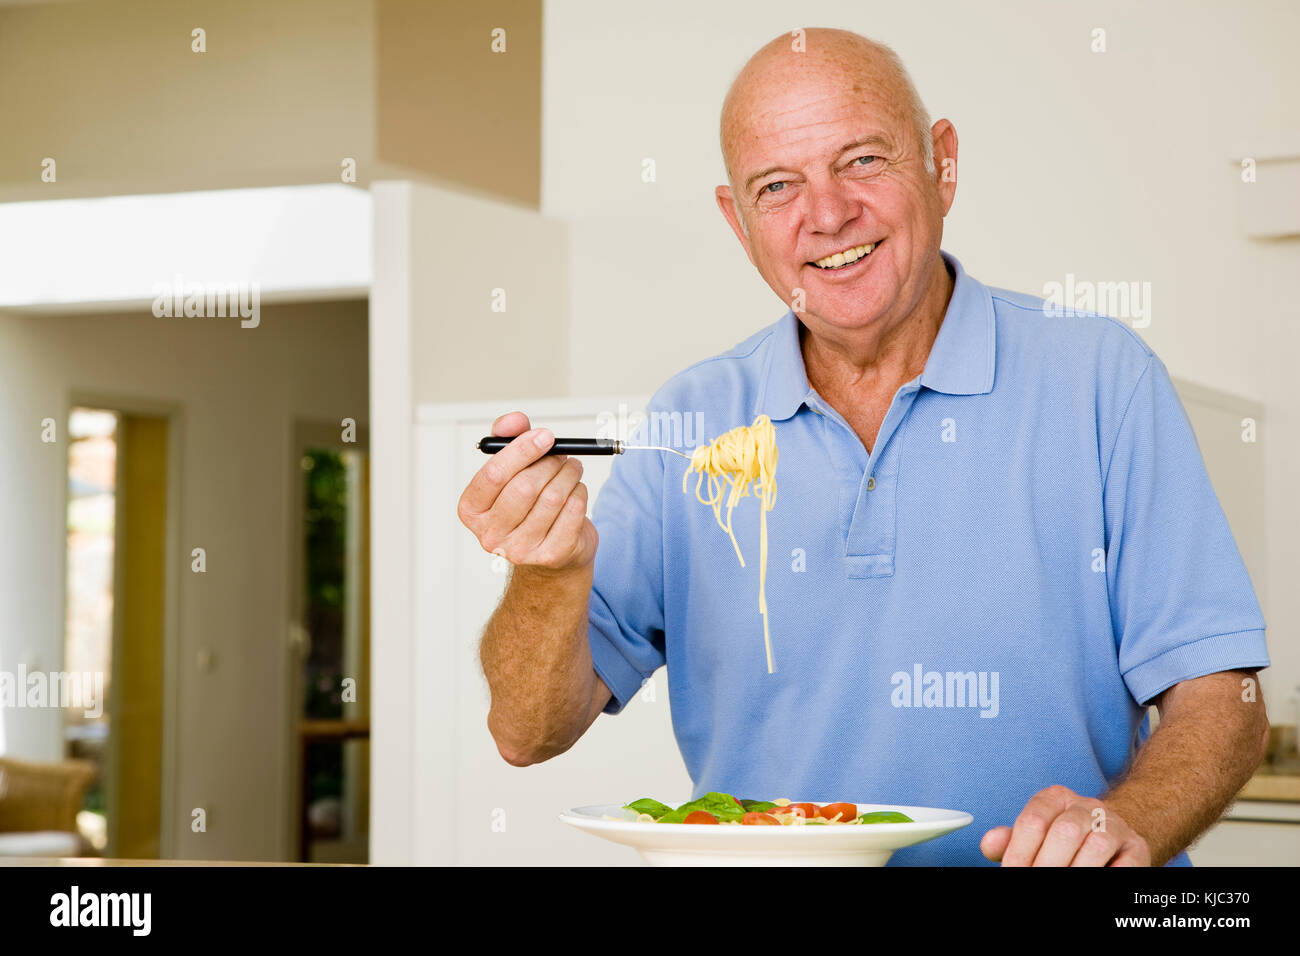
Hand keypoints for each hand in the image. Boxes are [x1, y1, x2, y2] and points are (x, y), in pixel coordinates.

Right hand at [458, 411, 598, 573]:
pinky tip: (575, 492)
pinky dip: (579, 494)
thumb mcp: (512, 468)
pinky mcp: (551, 555)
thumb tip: (514, 421)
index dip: (522, 450)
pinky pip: (573, 512)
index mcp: (472, 509)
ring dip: (569, 475)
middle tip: (561, 454)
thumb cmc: (526, 503)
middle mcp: (490, 534)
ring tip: (571, 469)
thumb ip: (509, 437)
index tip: (545, 436)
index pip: (494, 474)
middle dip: (550, 463)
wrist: (548, 549)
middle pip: (525, 486)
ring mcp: (520, 550)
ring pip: (553, 497)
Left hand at [980, 784, 1150, 865]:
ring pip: (1096, 846)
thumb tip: (989, 844)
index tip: (1012, 873)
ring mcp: (1115, 825)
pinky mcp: (1137, 847)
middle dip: (1046, 864)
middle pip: (1065, 831)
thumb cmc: (1063, 841)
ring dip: (1076, 871)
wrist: (1112, 838)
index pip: (1034, 820)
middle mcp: (1086, 806)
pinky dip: (1108, 874)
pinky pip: (1126, 863)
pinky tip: (1092, 881)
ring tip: (1059, 886)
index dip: (1020, 852)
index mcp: (1055, 798)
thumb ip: (1011, 839)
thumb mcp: (1035, 834)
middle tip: (1034, 882)